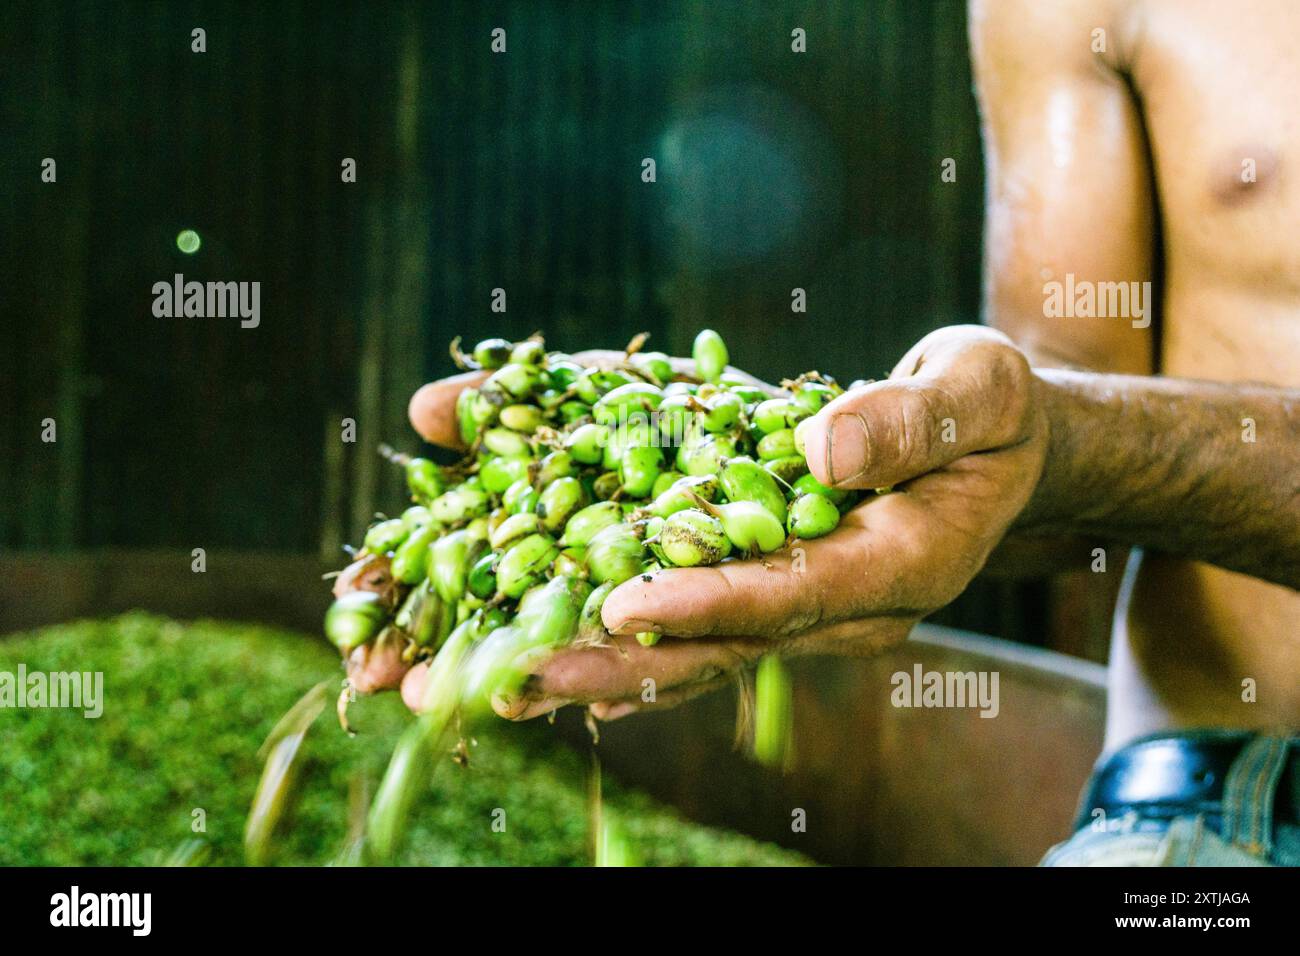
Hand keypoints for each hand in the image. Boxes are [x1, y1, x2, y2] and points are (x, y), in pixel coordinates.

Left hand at [402, 326, 1048, 719]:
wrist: (982, 442)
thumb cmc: (987, 412)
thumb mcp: (976, 389)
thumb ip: (910, 420)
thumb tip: (819, 448)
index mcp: (894, 567)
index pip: (792, 596)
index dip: (709, 604)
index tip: (624, 609)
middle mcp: (830, 601)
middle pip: (712, 645)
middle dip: (610, 663)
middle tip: (511, 684)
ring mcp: (786, 594)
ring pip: (678, 640)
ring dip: (582, 656)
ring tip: (488, 681)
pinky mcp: (752, 567)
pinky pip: (672, 597)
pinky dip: (600, 610)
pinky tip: (525, 629)